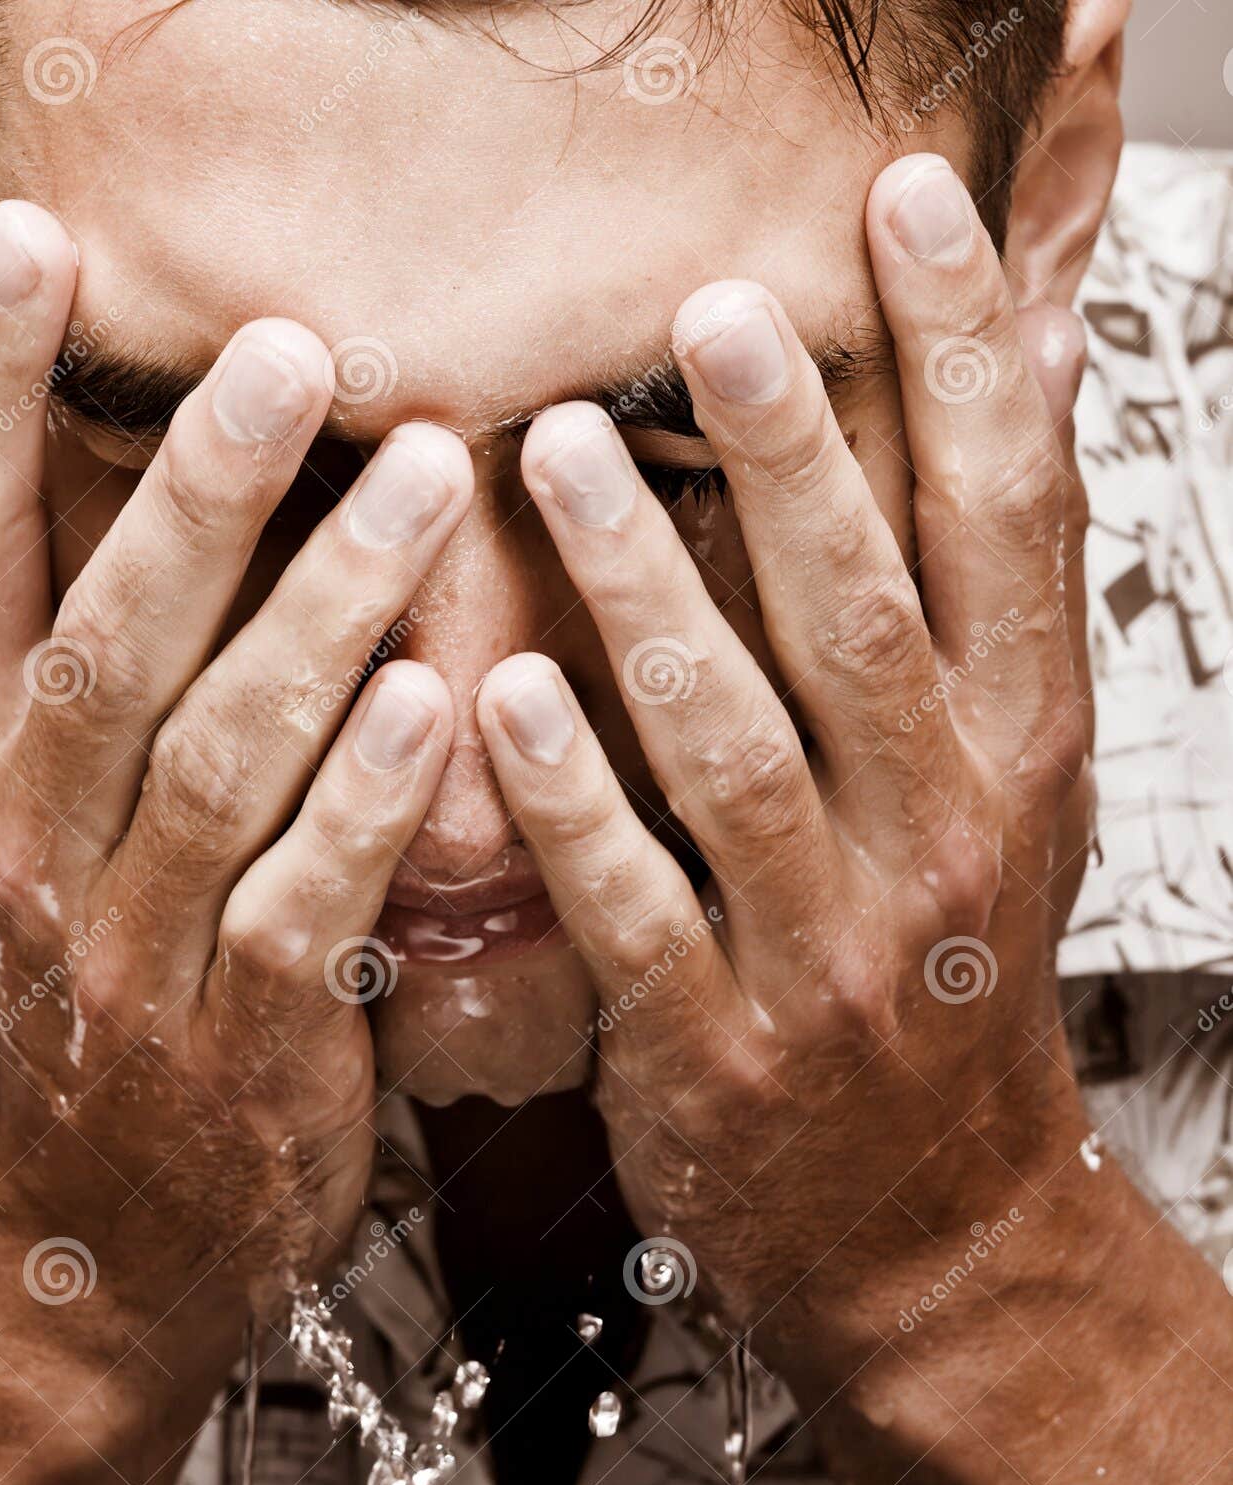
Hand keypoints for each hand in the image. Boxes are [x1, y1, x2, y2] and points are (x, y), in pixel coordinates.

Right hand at [0, 201, 472, 1323]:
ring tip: (423, 479)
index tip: (29, 251)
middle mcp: (32, 837)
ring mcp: (129, 948)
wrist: (81, 1223)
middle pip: (106, 640)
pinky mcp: (241, 1042)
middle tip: (293, 351)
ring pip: (218, 759)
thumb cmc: (72, 964)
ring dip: (321, 616)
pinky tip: (436, 703)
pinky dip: (366, 804)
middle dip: (195, 491)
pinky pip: (300, 904)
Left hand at [475, 154, 1093, 1335]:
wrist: (935, 1228)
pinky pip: (639, 905)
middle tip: (712, 311)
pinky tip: (499, 697)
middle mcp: (945, 836)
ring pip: (738, 752)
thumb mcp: (1012, 794)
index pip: (1012, 526)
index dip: (967, 361)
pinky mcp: (723, 1042)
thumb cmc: (952, 978)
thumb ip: (996, 600)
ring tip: (562, 457)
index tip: (907, 214)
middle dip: (797, 458)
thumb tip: (1027, 377)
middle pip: (869, 619)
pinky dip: (571, 803)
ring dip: (650, 601)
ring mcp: (836, 949)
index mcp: (1021, 753)